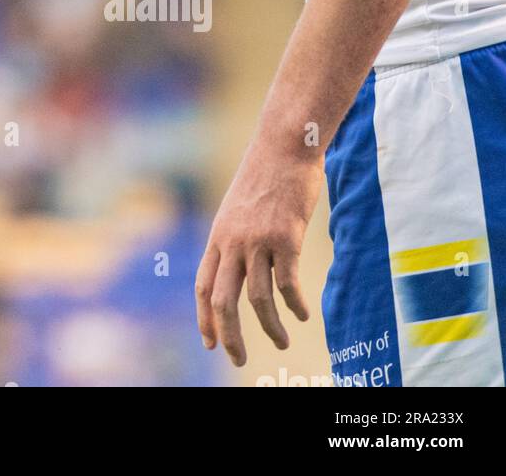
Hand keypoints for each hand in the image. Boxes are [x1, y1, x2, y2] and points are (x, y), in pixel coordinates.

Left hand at [195, 144, 320, 366]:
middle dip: (230, 335)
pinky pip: (288, 285)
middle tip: (237, 360)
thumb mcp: (239, 207)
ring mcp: (257, 240)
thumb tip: (239, 263)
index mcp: (217, 235)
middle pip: (223, 300)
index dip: (204, 317)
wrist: (282, 146)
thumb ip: (236, 236)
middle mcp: (232, 241)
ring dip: (270, 329)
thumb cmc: (265, 176)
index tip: (210, 344)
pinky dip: (295, 306)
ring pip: (258, 299)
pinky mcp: (285, 238)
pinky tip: (303, 315)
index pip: (202, 285)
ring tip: (282, 343)